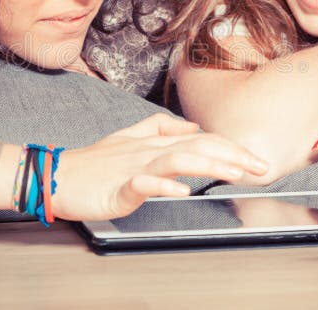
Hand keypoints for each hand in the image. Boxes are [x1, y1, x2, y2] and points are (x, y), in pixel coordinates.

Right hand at [50, 113, 268, 220]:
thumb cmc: (93, 163)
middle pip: (196, 147)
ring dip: (208, 165)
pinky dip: (163, 186)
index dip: (230, 148)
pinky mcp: (118, 187)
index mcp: (154, 142)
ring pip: (176, 160)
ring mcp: (134, 168)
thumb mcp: (129, 139)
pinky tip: (181, 191)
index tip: (256, 160)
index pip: (200, 141)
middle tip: (260, 167)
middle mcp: (148, 151)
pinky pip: (142, 184)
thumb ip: (160, 128)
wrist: (57, 175)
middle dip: (232, 156)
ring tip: (234, 173)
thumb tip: (193, 127)